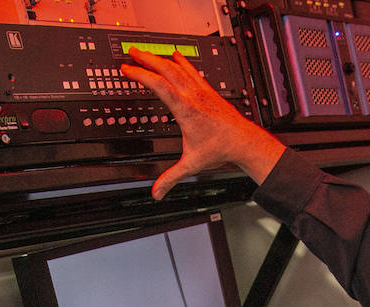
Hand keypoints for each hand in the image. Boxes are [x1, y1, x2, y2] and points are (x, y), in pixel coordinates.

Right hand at [120, 48, 285, 198]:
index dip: (141, 74)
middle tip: (131, 51)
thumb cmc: (220, 149)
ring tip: (147, 52)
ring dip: (160, 58)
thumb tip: (156, 192)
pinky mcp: (208, 91)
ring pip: (178, 67)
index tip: (127, 68)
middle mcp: (193, 96)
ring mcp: (201, 91)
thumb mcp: (191, 164)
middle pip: (166, 69)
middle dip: (147, 58)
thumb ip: (171, 178)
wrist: (243, 140)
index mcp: (185, 110)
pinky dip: (181, 62)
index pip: (159, 85)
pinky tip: (176, 56)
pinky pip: (192, 71)